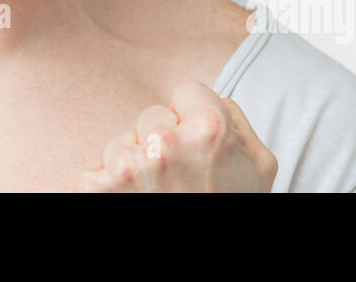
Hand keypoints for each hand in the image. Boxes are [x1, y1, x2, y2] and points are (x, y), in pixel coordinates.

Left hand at [76, 80, 276, 191]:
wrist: (207, 265)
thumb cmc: (232, 204)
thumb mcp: (258, 166)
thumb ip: (237, 121)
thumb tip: (215, 101)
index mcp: (209, 129)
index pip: (186, 91)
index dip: (193, 118)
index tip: (197, 145)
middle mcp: (165, 142)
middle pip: (153, 115)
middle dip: (163, 139)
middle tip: (181, 176)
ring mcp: (129, 166)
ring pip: (124, 141)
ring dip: (136, 162)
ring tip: (160, 192)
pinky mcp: (100, 188)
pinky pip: (97, 169)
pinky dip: (110, 186)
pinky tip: (136, 199)